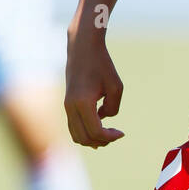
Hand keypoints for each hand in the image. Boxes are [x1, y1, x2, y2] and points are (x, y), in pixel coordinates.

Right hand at [64, 24, 124, 148]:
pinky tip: (98, 128)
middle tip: (115, 135)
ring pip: (76, 135)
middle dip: (101, 141)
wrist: (82, 48)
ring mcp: (67, 106)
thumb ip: (113, 108)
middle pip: (84, 138)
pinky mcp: (67, 104)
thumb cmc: (102, 65)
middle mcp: (71, 107)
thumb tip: (103, 119)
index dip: (110, 137)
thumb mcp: (115, 87)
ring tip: (107, 135)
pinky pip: (73, 127)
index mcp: (83, 103)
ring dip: (92, 139)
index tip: (122, 133)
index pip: (95, 132)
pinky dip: (84, 133)